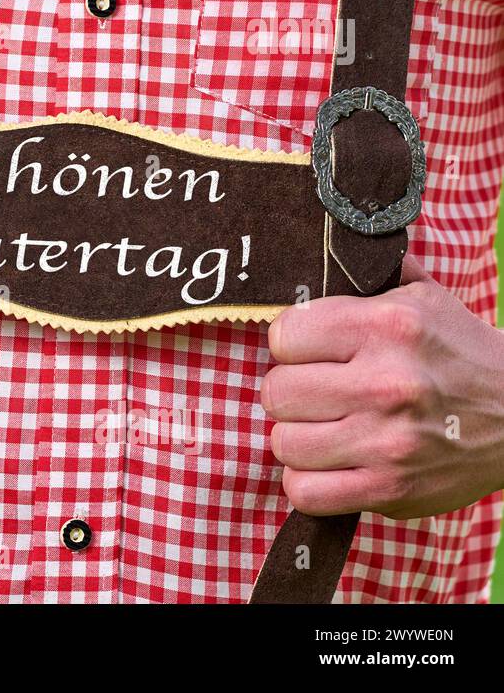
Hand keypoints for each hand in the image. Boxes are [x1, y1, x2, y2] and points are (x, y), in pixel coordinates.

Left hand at [262, 255, 503, 518]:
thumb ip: (366, 274)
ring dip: (299, 438)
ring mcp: (388, 441)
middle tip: (320, 393)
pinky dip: (309, 482)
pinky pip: (305, 492)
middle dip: (292, 392)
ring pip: (284, 443)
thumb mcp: (422, 296)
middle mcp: (386, 382)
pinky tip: (332, 465)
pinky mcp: (391, 488)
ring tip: (328, 429)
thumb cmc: (460, 353)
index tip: (311, 352)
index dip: (291, 345)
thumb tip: (317, 244)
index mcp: (386, 326)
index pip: (283, 335)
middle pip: (276, 392)